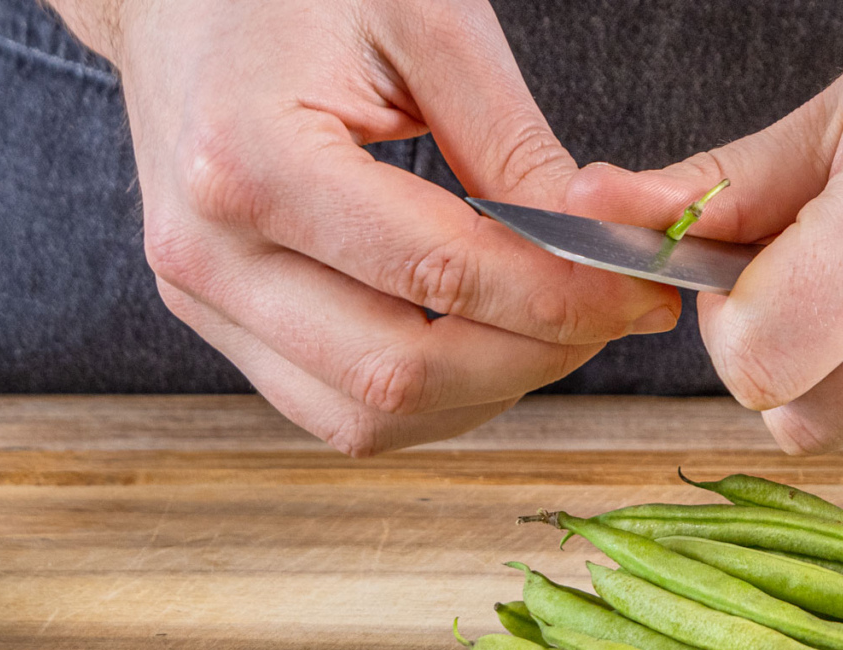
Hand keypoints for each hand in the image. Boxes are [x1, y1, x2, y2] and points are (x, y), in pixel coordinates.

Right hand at [50, 0, 678, 454]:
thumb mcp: (427, 25)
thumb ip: (517, 146)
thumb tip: (609, 245)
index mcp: (247, 159)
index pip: (439, 272)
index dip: (561, 297)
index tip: (641, 291)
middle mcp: (206, 253)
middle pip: (401, 374)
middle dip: (533, 357)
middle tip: (611, 316)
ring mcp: (202, 301)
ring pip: (368, 418)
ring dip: (486, 389)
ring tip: (555, 326)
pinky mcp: (217, 324)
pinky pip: (339, 410)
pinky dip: (433, 396)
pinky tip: (487, 339)